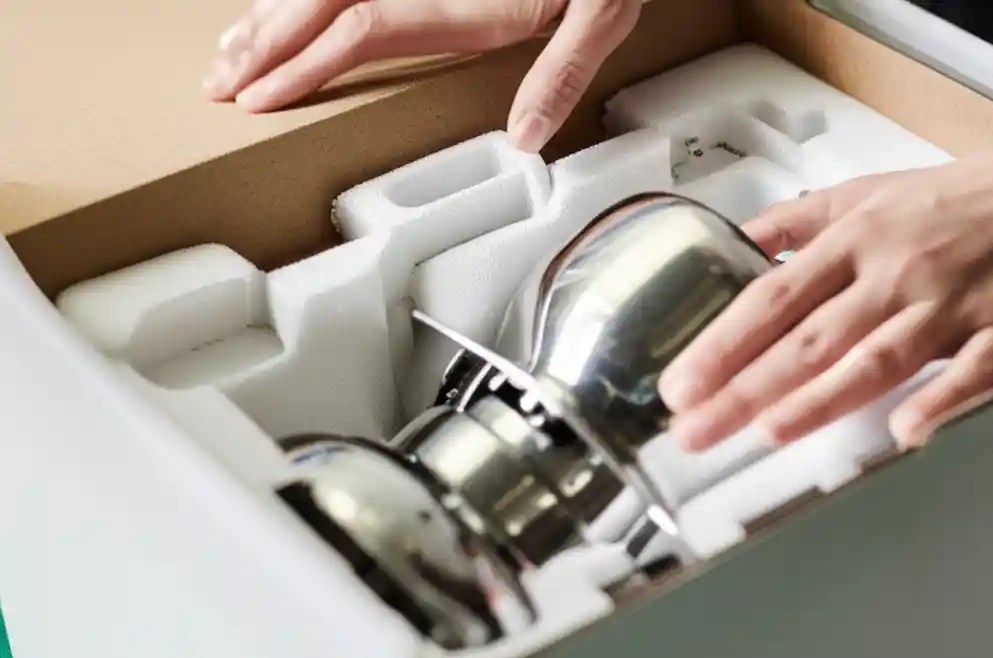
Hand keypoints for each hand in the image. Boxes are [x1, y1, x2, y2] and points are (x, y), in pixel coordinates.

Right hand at [203, 0, 641, 151]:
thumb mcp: (604, 12)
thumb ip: (562, 71)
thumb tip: (524, 139)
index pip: (362, 28)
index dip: (303, 62)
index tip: (259, 96)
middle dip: (265, 40)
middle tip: (218, 83)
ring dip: (272, 11)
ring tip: (228, 47)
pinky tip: (277, 3)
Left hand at [657, 139, 992, 450]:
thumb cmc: (958, 197)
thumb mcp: (864, 192)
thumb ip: (796, 224)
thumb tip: (734, 242)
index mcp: (855, 241)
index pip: (771, 299)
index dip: (721, 345)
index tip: (679, 385)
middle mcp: (894, 271)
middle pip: (809, 337)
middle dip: (745, 387)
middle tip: (695, 430)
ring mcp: (952, 302)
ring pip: (878, 356)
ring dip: (822, 397)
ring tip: (769, 431)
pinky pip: (974, 370)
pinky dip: (943, 400)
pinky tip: (908, 431)